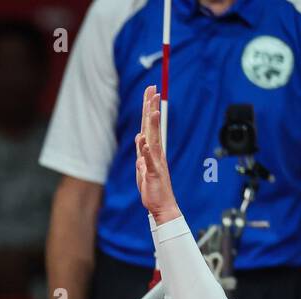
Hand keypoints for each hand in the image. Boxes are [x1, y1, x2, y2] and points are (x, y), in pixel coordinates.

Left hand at [134, 85, 180, 222]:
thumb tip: (139, 137)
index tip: (151, 92)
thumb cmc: (153, 188)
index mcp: (152, 151)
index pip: (149, 126)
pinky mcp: (153, 174)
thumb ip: (141, 152)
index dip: (149, 109)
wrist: (161, 206)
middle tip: (153, 90)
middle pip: (152, 127)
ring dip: (153, 125)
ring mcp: (155, 162)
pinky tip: (144, 141)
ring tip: (153, 110)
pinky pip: (149, 161)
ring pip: (153, 140)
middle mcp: (156, 153)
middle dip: (152, 108)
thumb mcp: (142, 167)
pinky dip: (146, 152)